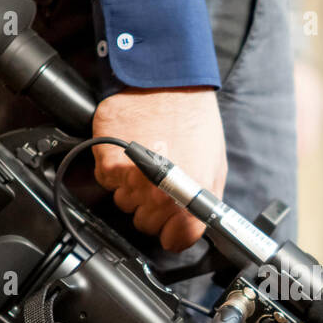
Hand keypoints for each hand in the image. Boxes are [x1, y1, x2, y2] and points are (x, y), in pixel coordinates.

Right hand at [91, 87, 226, 252]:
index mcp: (189, 199)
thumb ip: (204, 202)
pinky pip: (107, 182)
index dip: (173, 232)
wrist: (167, 81)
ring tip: (147, 159)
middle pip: (146, 224)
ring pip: (124, 203)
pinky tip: (130, 149)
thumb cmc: (194, 119)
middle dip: (152, 206)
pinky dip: (114, 169)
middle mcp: (158, 195)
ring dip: (132, 188)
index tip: (172, 223)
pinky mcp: (108, 164)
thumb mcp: (215, 167)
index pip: (175, 241)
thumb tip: (194, 225)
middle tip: (160, 179)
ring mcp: (131, 181)